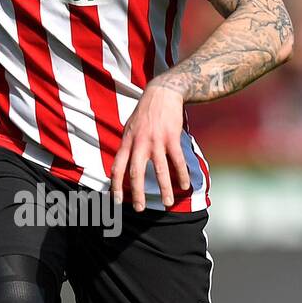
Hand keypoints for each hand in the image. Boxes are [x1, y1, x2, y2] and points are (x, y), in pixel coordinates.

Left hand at [110, 82, 190, 211]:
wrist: (162, 93)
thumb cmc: (144, 113)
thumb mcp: (129, 128)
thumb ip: (126, 147)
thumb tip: (120, 166)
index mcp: (127, 142)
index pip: (117, 168)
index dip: (115, 186)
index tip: (116, 201)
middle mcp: (139, 143)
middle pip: (135, 173)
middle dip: (137, 193)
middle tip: (139, 209)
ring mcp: (156, 140)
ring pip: (159, 170)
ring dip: (164, 188)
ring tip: (167, 203)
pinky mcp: (172, 137)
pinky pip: (177, 160)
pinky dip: (182, 174)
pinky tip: (186, 185)